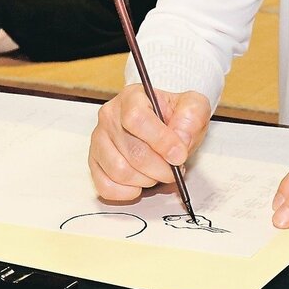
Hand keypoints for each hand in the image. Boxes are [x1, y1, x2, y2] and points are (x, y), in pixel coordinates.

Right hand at [89, 84, 210, 200]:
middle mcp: (109, 116)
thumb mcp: (193, 107)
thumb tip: (180, 140)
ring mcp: (99, 140)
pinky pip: (105, 186)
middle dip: (160, 168)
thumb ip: (192, 117)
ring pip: (119, 171)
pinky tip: (141, 183)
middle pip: (132, 150)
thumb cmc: (174, 117)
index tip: (180, 155)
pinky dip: (127, 192)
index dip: (161, 141)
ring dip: (146, 180)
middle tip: (175, 169)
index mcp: (131, 97)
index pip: (137, 119)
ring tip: (158, 173)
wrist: (164, 126)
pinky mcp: (94, 162)